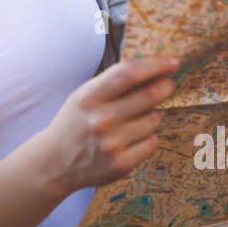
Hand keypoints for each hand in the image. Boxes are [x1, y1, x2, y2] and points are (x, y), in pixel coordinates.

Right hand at [41, 54, 178, 194]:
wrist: (55, 162)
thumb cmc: (77, 121)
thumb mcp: (86, 95)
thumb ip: (115, 81)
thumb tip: (156, 67)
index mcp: (89, 97)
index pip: (129, 73)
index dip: (155, 65)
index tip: (173, 62)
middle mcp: (100, 120)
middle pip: (149, 95)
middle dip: (165, 86)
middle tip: (168, 84)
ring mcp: (111, 144)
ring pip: (154, 119)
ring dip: (151, 115)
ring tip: (133, 119)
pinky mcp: (121, 164)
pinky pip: (152, 142)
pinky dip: (147, 137)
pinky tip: (130, 138)